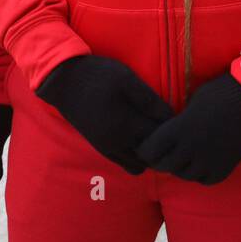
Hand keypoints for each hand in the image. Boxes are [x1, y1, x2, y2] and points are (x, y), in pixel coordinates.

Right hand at [36, 56, 172, 174]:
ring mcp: (108, 148)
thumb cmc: (98, 76)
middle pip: (151, 157)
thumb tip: (170, 115)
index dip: (171, 130)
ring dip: (148, 153)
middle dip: (162, 146)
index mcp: (126, 125)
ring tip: (152, 133)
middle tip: (166, 128)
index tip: (176, 119)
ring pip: (138, 165)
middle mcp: (117, 143)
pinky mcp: (101, 147)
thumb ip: (149, 99)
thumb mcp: (126, 80)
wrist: (64, 82)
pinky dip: (135, 156)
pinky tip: (138, 137)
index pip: (159, 138)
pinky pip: (125, 163)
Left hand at [137, 73, 240, 185]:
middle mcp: (191, 150)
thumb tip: (164, 134)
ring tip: (183, 155)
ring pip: (183, 175)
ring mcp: (208, 162)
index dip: (145, 149)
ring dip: (180, 167)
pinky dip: (199, 173)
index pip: (149, 152)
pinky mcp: (224, 169)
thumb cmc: (219, 93)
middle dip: (159, 160)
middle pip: (163, 166)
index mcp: (179, 130)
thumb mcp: (191, 103)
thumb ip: (177, 122)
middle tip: (162, 152)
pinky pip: (203, 180)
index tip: (146, 144)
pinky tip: (201, 161)